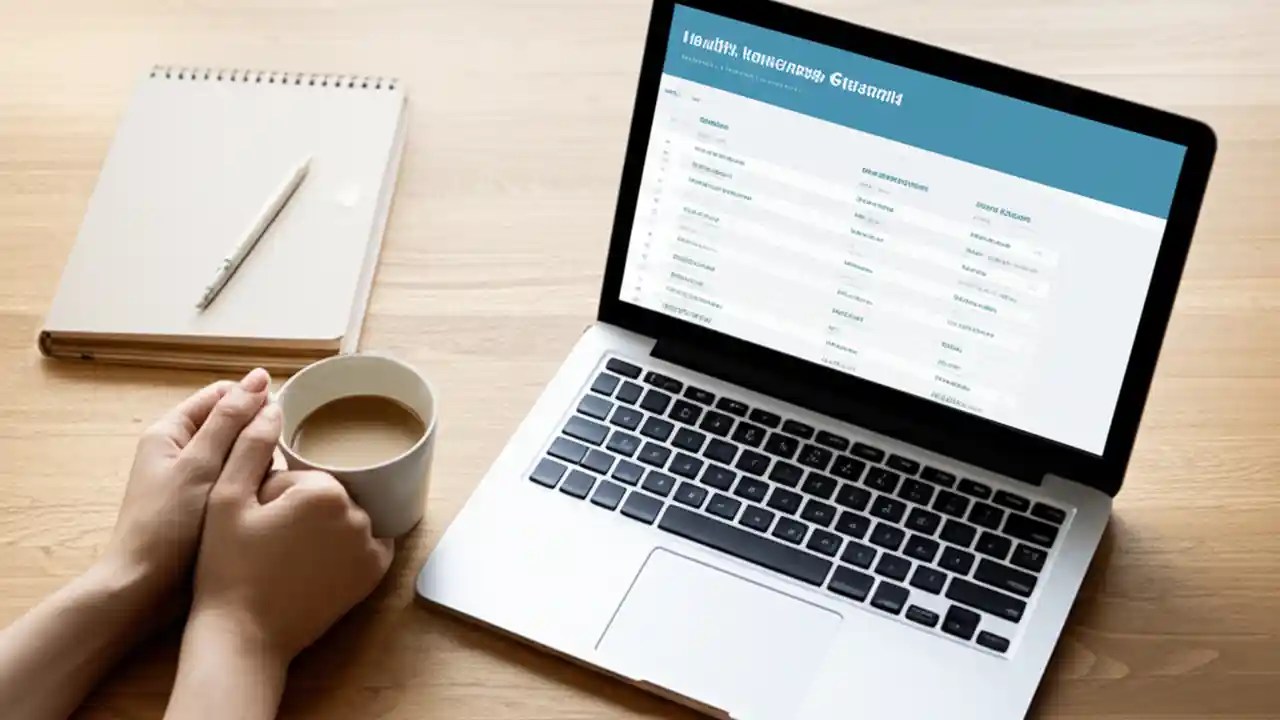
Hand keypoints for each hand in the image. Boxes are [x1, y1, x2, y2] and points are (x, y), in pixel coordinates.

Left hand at [100, 368, 269, 611]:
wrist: (145, 589)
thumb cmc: (168, 525)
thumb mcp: (201, 464)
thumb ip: (231, 420)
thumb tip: (260, 378)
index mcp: (170, 432)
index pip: (220, 396)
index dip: (252, 400)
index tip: (282, 417)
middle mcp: (181, 452)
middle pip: (232, 426)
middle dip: (258, 435)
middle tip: (280, 456)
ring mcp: (194, 482)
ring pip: (240, 457)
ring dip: (259, 464)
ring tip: (279, 480)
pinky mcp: (206, 508)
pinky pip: (240, 485)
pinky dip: (255, 487)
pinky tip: (271, 500)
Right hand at [188, 404, 393, 666]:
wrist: (243, 637)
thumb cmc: (226, 568)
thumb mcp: (224, 498)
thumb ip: (251, 444)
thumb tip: (272, 400)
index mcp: (324, 491)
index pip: (303, 475)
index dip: (274, 494)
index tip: (256, 520)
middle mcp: (358, 515)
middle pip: (328, 493)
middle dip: (300, 508)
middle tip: (269, 541)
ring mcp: (371, 547)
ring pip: (345, 516)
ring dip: (322, 526)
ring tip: (287, 555)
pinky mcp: (373, 575)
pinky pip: (365, 542)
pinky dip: (345, 545)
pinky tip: (315, 561)